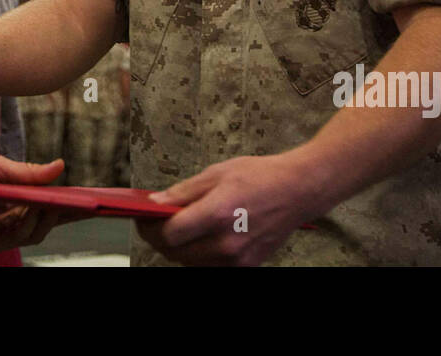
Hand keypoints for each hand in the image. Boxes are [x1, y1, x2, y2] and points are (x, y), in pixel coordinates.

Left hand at [0, 155, 90, 255]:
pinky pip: (12, 236)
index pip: (50, 206)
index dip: (72, 205)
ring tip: (54, 201)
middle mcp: (12, 221)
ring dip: (44, 217)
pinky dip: (25, 223)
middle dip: (66, 213)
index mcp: (17, 203)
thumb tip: (60, 166)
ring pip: (34, 232)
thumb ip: (28, 173)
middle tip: (84, 203)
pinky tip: (31, 208)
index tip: (95, 199)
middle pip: (47, 223)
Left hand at [136, 155, 311, 266]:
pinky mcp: (246, 267)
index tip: (142, 216)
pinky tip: (198, 237)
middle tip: (152, 222)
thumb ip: (183, 192)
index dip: (150, 227)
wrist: (298, 191)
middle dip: (158, 238)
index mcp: (218, 213)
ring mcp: (237, 259)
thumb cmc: (259, 176)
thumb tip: (154, 202)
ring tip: (175, 228)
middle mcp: (227, 242)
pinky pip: (209, 267)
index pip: (171, 233)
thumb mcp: (217, 173)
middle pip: (175, 252)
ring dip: (177, 249)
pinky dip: (197, 255)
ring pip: (190, 263)